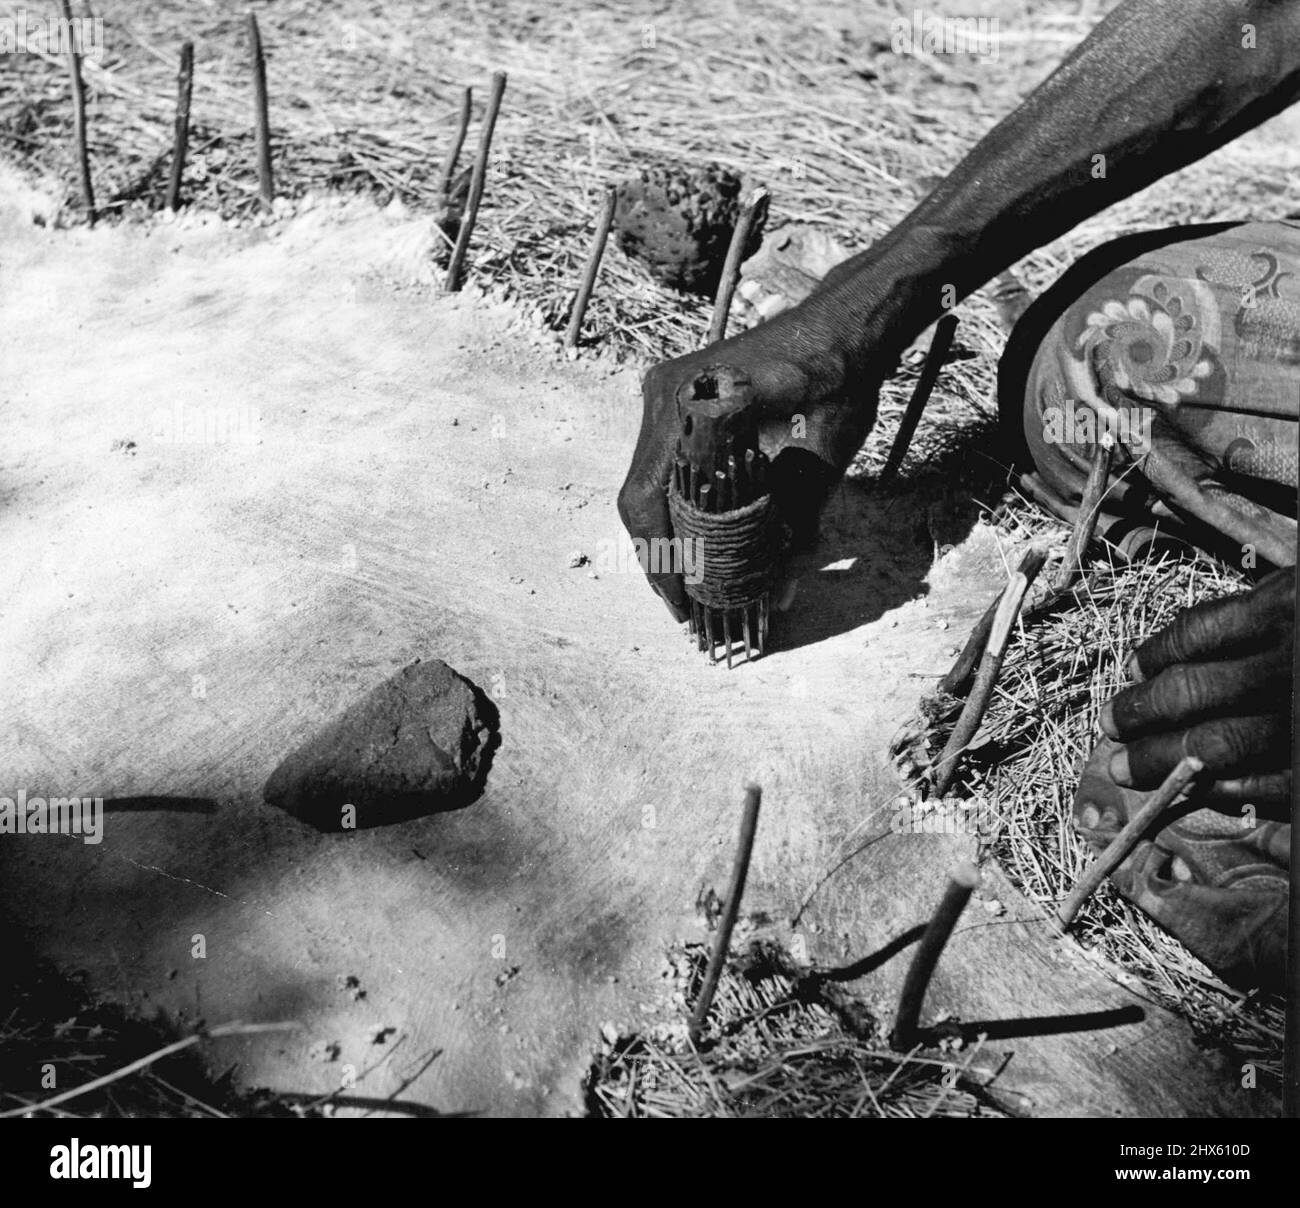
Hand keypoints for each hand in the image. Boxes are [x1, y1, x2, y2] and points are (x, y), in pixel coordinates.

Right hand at [617, 306, 877, 619]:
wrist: (843, 327)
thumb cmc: (838, 383)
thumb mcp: (822, 461)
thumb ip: (795, 527)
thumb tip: (777, 596)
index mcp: (687, 405)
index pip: (647, 497)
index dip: (658, 556)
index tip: (680, 601)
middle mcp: (662, 395)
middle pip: (638, 493)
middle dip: (657, 554)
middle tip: (682, 606)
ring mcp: (666, 393)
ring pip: (646, 480)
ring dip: (663, 531)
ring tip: (686, 580)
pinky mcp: (680, 397)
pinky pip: (662, 463)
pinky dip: (674, 504)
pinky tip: (694, 537)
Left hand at [1099, 567, 1294, 807]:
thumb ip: (1257, 619)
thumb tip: (1164, 662)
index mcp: (1294, 606)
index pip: (1199, 634)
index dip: (1156, 656)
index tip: (1134, 670)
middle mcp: (1296, 663)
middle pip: (1194, 693)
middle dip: (1142, 713)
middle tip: (1111, 725)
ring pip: (1218, 745)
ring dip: (1163, 759)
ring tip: (1126, 765)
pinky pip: (1266, 785)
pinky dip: (1222, 788)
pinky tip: (1197, 788)